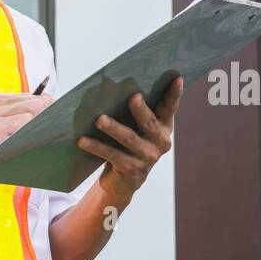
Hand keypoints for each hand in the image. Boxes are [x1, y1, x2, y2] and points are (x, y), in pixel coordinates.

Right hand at [0, 92, 54, 187]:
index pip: (37, 96)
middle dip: (52, 116)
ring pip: (35, 109)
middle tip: (58, 132)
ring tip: (50, 136)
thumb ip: (16, 120)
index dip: (50, 110)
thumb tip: (47, 120)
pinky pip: (25, 122)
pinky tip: (37, 141)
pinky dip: (34, 131)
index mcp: (0, 101)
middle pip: (40, 101)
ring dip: (45, 123)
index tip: (57, 122)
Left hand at [78, 76, 182, 202]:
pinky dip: (96, 147)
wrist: (123, 181)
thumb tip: (111, 84)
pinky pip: (112, 155)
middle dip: (141, 110)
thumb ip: (134, 111)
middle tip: (133, 97)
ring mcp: (147, 158)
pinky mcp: (132, 170)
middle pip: (150, 123)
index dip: (174, 93)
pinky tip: (82, 140)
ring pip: (129, 139)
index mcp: (164, 127)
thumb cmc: (128, 146)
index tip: (177, 78)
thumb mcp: (136, 128)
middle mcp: (160, 142)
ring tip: (99, 119)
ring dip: (113, 127)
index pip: (170, 107)